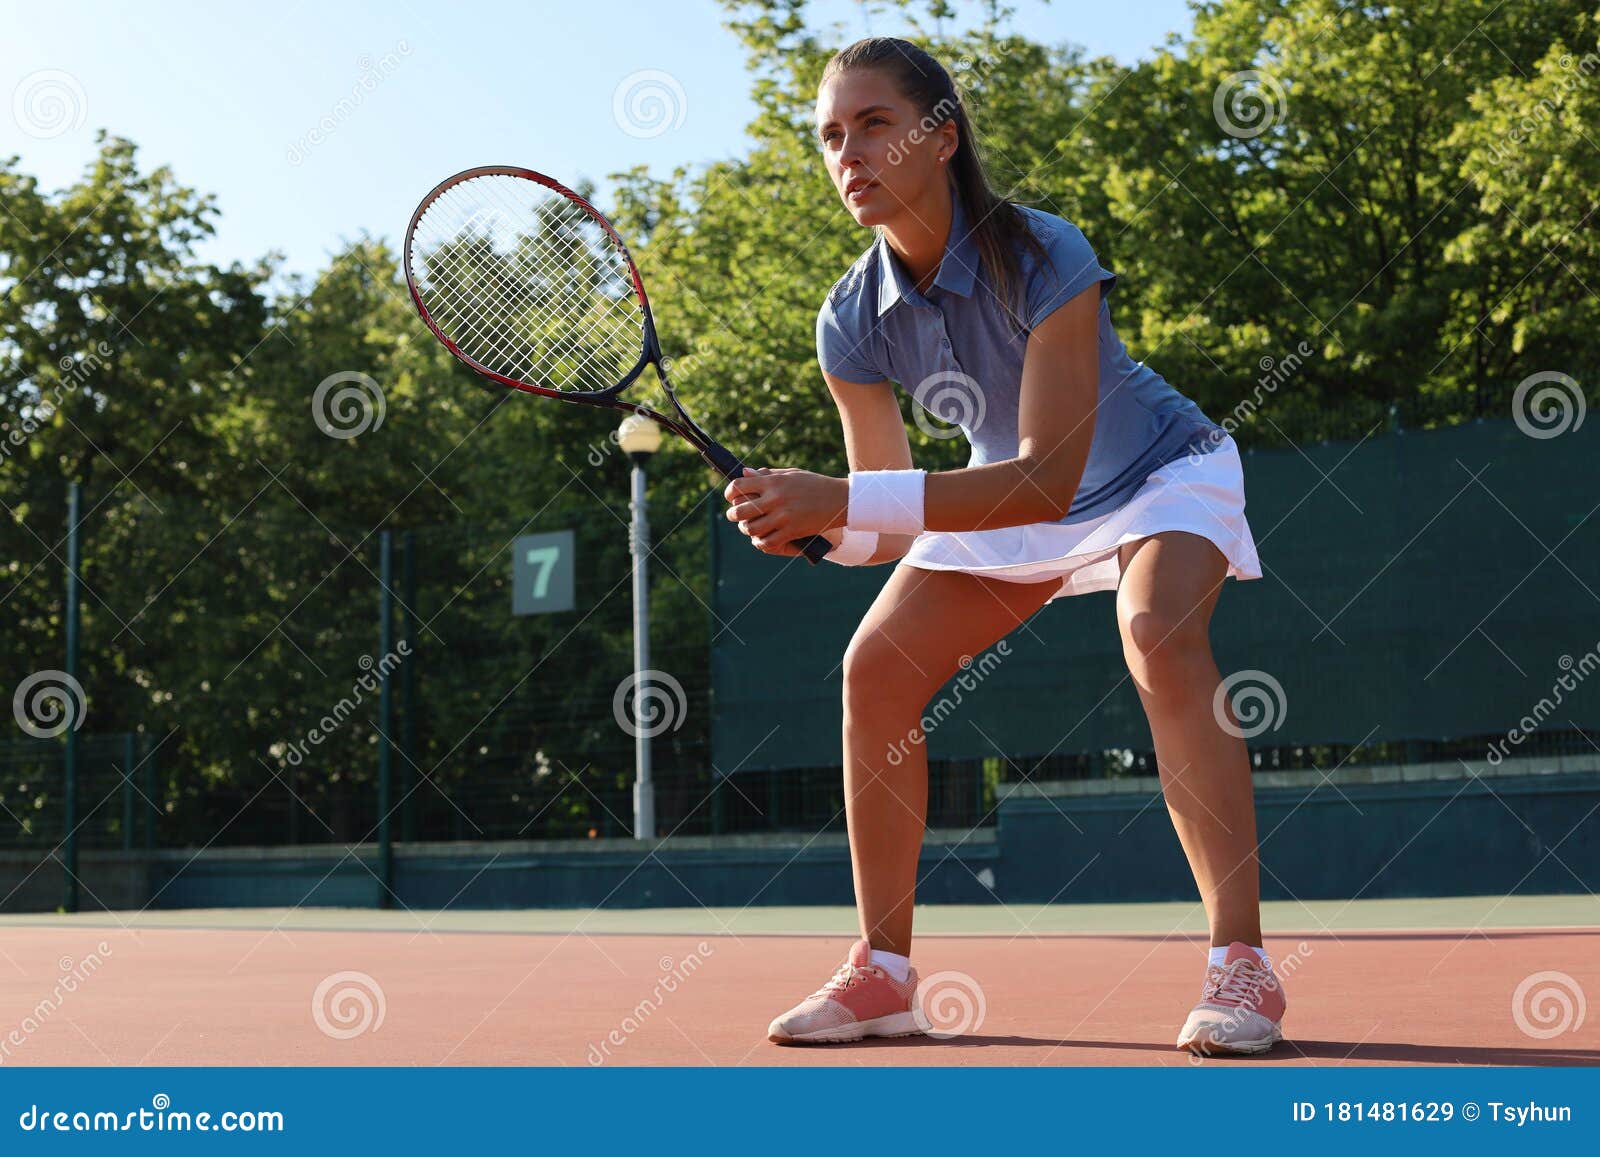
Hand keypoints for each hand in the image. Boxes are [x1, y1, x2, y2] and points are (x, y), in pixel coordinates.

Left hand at [722, 467, 847, 555]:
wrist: (839, 499)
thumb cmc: (815, 484)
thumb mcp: (791, 474)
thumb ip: (766, 475)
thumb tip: (743, 473)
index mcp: (773, 482)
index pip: (739, 486)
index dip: (730, 492)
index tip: (731, 497)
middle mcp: (775, 499)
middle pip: (740, 510)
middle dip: (733, 514)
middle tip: (734, 515)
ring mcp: (783, 517)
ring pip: (751, 529)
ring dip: (747, 529)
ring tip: (750, 527)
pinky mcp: (791, 531)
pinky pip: (767, 542)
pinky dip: (761, 542)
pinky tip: (762, 538)